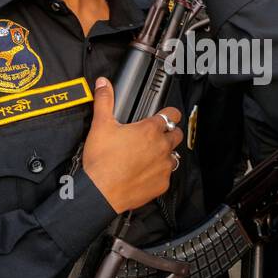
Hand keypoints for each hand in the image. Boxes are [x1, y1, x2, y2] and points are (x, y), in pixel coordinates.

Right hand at [82, 77, 182, 212]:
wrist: (101, 192)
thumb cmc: (102, 161)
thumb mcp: (101, 125)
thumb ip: (104, 101)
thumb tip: (103, 84)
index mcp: (149, 130)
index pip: (172, 114)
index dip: (169, 113)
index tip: (165, 115)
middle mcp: (161, 147)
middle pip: (176, 134)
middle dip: (169, 133)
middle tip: (155, 136)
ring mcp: (163, 166)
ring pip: (174, 156)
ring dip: (165, 154)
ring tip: (149, 156)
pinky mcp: (162, 184)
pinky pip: (167, 176)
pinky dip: (159, 173)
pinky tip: (146, 173)